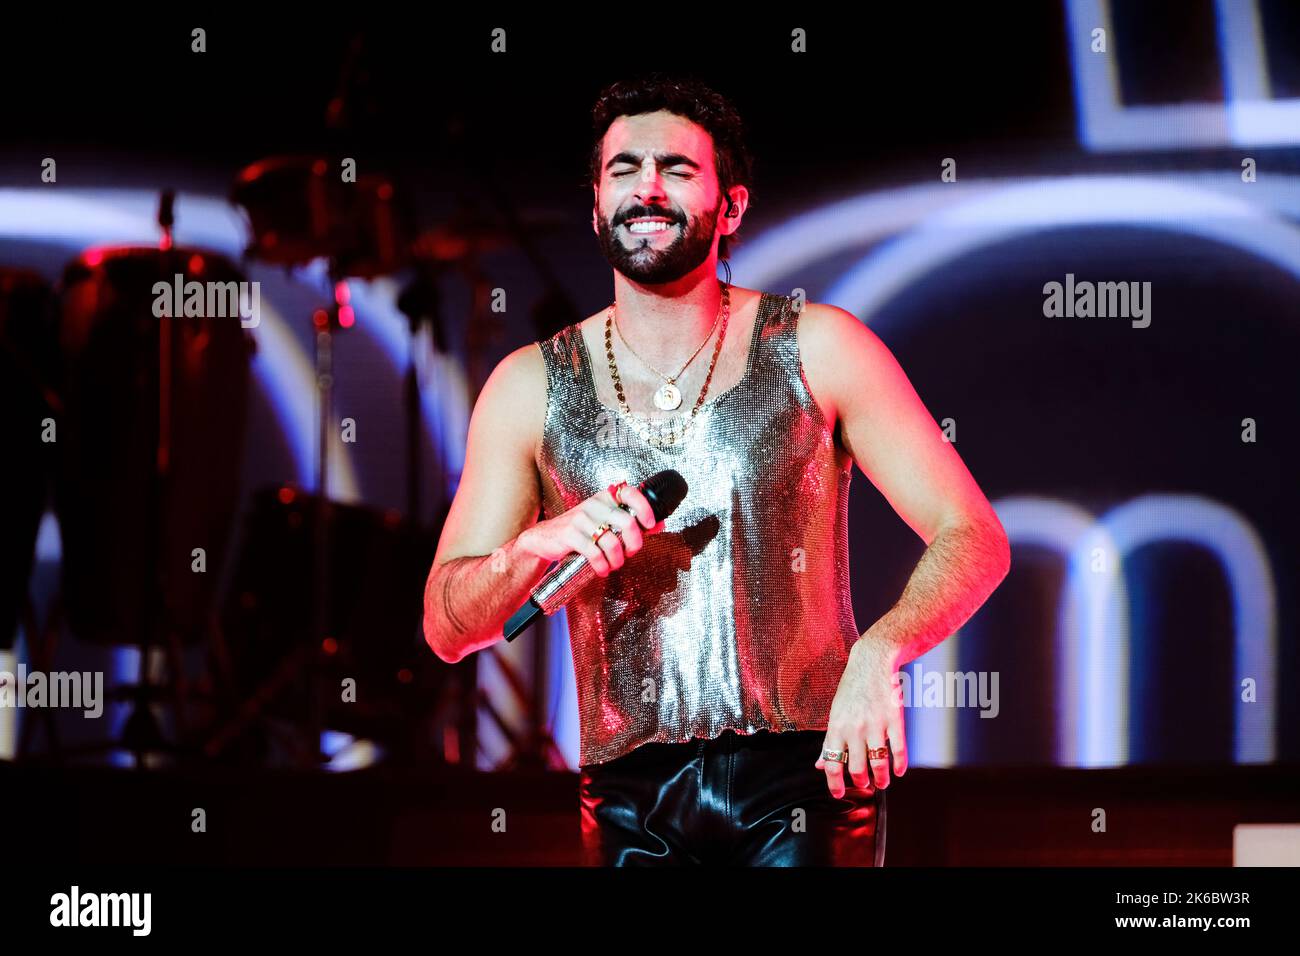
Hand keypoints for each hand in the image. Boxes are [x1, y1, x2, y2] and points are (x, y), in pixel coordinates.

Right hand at [517, 480, 663, 575]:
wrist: (544, 539)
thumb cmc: (578, 531)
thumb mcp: (602, 521)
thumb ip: (628, 522)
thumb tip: (659, 524)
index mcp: (605, 498)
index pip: (630, 492)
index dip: (645, 508)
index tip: (650, 524)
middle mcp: (594, 505)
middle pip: (628, 522)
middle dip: (634, 544)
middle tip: (629, 554)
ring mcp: (581, 519)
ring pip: (612, 542)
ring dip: (618, 560)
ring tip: (614, 565)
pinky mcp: (571, 534)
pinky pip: (595, 553)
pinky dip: (602, 566)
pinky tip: (602, 570)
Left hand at [814, 637, 907, 796]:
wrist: (872, 662)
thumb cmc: (851, 690)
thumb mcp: (835, 714)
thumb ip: (829, 741)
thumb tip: (819, 765)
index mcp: (836, 727)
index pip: (832, 763)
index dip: (834, 784)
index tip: (838, 794)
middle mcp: (854, 729)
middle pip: (856, 768)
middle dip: (861, 782)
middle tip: (864, 784)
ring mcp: (875, 725)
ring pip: (878, 763)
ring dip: (880, 779)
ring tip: (881, 783)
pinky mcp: (894, 720)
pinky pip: (898, 750)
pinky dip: (899, 765)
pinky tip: (898, 771)